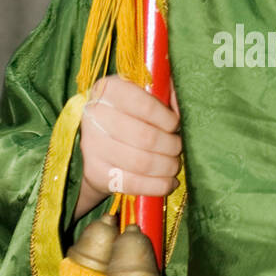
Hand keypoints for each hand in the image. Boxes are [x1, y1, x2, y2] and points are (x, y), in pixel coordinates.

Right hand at [74, 73, 181, 221]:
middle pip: (146, 137)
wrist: (96, 140)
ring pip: (142, 163)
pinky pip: (134, 184)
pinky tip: (169, 182)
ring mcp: (92, 146)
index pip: (145, 105)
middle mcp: (95, 116)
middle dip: (171, 146)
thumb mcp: (141, 94)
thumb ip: (164, 94)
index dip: (168, 119)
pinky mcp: (96, 173)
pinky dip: (159, 185)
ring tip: (175, 164)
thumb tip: (182, 105)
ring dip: (167, 166)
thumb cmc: (128, 112)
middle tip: (178, 148)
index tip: (176, 125)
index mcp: (109, 90)